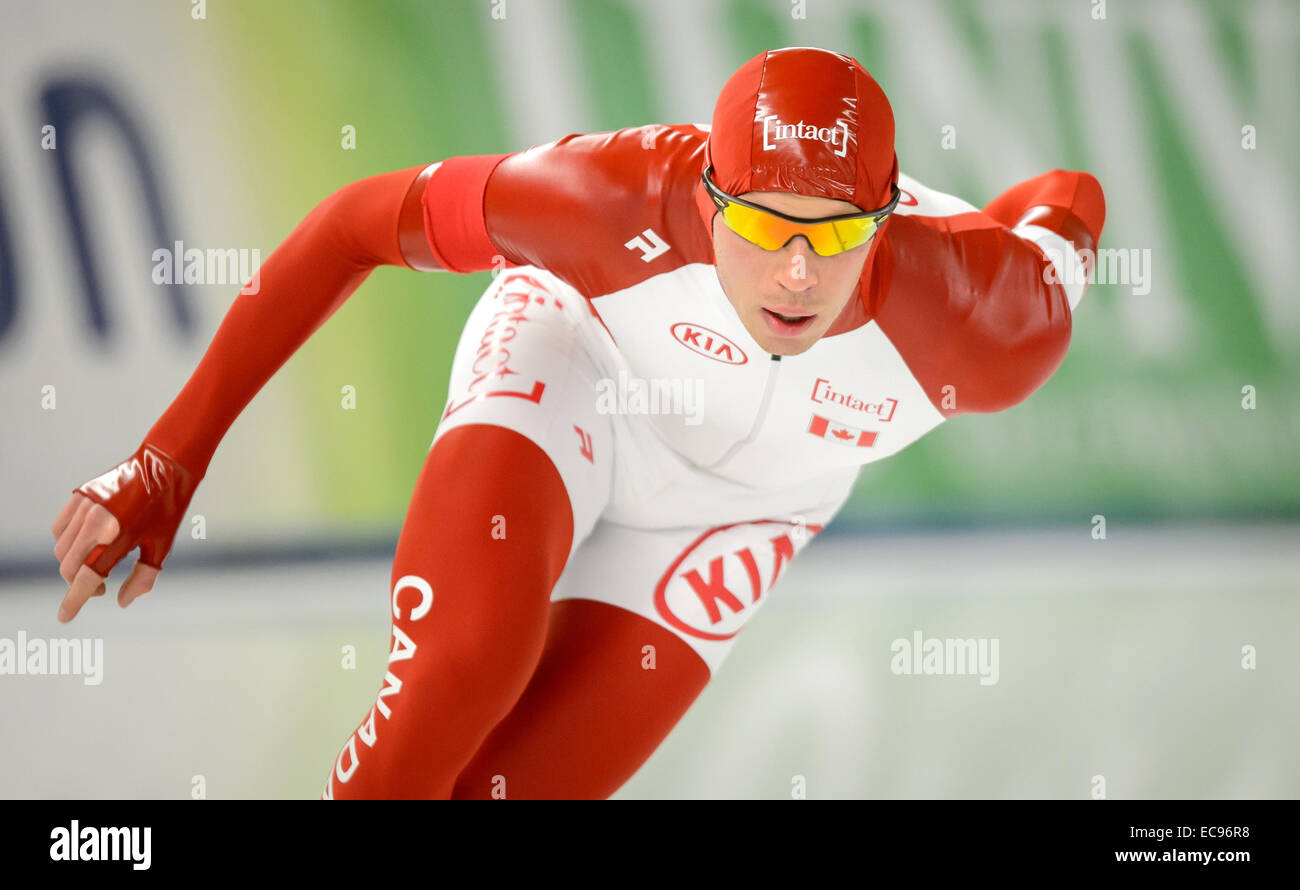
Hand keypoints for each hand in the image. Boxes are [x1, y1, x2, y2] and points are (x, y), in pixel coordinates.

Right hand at [51, 443, 199, 622]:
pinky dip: (66, 543)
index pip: (87, 578)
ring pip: (61, 549)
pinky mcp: (78, 496)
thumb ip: (142, 578)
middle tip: (102, 587)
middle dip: (80, 584)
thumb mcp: (161, 547)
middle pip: (70, 567)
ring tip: (96, 565)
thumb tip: (122, 601)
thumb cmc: (168, 508)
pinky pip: (60, 529)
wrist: (164, 465)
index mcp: (118, 538)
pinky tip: (85, 545)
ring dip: (72, 565)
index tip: (66, 616)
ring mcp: (84, 508)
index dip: (75, 601)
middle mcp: (96, 523)